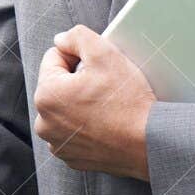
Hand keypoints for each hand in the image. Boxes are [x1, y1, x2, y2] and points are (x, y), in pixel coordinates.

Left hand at [32, 25, 155, 180]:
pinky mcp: (72, 157)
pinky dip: (86, 125)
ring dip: (80, 103)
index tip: (97, 68)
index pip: (54, 58)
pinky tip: (106, 123)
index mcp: (46, 95)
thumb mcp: (104, 53)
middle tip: (105, 87)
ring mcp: (58, 143)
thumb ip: (76, 37)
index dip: (78, 57)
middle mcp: (45, 123)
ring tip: (106, 106)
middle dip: (78, 81)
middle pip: (58, 85)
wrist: (150, 142)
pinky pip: (74, 131)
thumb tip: (61, 39)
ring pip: (65, 109)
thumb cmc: (128, 102)